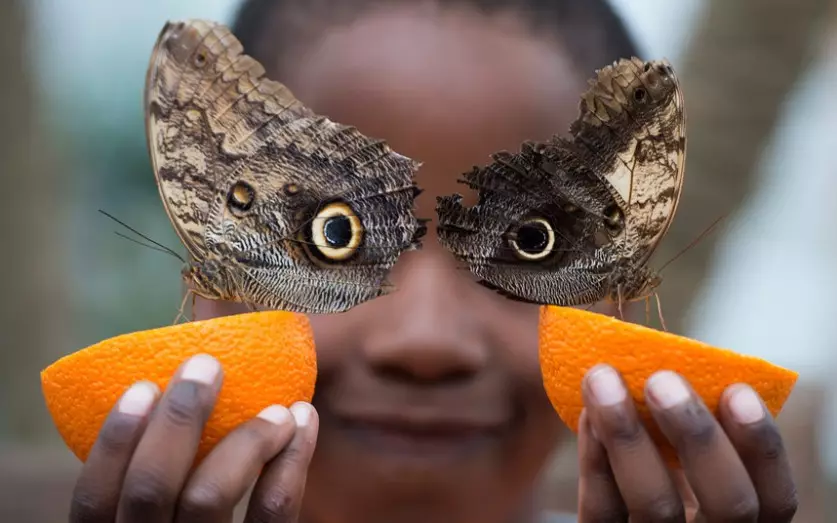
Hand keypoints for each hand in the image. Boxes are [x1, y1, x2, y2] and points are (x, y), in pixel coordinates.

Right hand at [69, 353, 317, 521]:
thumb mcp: (156, 518)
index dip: (113, 442)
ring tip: (279, 408)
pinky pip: (272, 512)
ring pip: (208, 496)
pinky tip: (302, 422)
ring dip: (245, 437)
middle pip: (149, 488)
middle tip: (207, 367)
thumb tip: (180, 386)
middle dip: (177, 419)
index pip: (92, 499)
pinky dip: (291, 460)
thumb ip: (155, 479)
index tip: (143, 386)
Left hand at [577, 364, 797, 521]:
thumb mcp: (690, 469)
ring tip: (603, 379)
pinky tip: (588, 414)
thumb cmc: (657, 477)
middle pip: (729, 505)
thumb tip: (674, 360)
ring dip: (629, 435)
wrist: (611, 513)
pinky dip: (595, 458)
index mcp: (744, 522)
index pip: (775, 499)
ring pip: (656, 504)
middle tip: (663, 380)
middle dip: (700, 437)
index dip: (763, 448)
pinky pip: (602, 508)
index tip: (738, 390)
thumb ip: (694, 431)